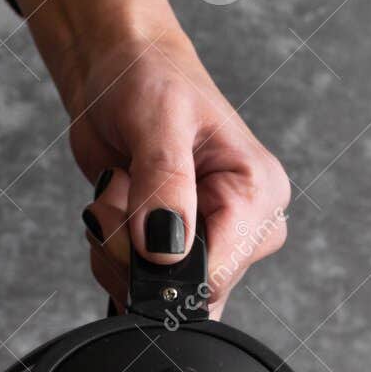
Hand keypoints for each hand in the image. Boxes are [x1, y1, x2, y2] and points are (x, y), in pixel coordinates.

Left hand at [8, 0, 289, 315]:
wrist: (120, 72)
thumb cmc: (147, 77)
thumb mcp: (157, 118)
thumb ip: (163, 184)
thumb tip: (163, 250)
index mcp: (258, 194)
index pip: (214, 276)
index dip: (159, 264)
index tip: (128, 217)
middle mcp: (245, 228)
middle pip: (182, 295)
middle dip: (132, 257)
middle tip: (119, 193)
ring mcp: (212, 246)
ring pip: (155, 299)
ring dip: (115, 254)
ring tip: (119, 192)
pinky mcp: (179, 256)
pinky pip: (139, 292)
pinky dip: (112, 260)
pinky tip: (117, 214)